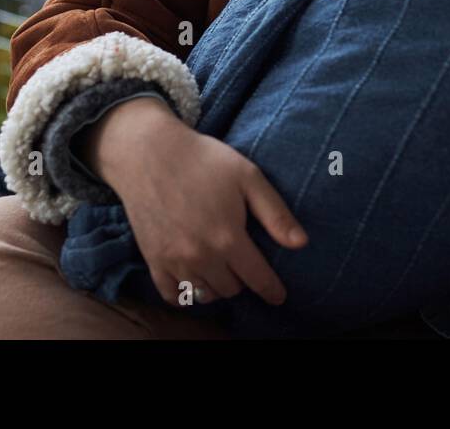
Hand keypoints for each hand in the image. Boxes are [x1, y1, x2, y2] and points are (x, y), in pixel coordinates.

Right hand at [86, 96, 308, 307]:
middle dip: (242, 280)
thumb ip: (275, 213)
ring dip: (216, 286)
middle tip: (243, 264)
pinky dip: (186, 294)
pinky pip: (173, 295)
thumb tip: (301, 243)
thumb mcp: (248, 176)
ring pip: (204, 294)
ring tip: (221, 271)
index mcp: (228, 238)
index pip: (257, 278)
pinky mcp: (152, 259)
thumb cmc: (203, 160)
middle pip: (231, 288)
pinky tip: (194, 281)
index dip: (272, 290)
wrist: (148, 152)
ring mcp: (174, 261)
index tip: (279, 296)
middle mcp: (201, 256)